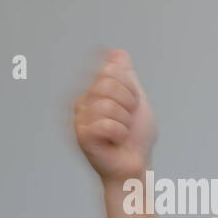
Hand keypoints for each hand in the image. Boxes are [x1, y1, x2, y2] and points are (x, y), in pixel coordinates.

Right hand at [73, 48, 157, 182]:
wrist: (136, 165)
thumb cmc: (136, 138)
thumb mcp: (137, 101)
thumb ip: (126, 77)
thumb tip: (117, 52)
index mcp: (95, 91)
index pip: (111, 71)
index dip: (131, 89)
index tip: (132, 105)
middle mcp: (83, 101)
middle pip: (108, 84)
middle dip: (128, 105)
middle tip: (127, 121)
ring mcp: (80, 118)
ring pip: (108, 105)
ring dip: (125, 122)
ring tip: (121, 133)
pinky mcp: (81, 135)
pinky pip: (106, 124)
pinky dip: (119, 134)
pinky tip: (114, 142)